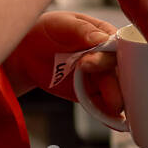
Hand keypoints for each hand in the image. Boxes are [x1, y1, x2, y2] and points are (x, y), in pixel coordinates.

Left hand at [3, 11, 122, 114]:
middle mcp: (107, 57)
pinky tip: (115, 123)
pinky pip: (102, 106)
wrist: (28, 52)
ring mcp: (100, 78)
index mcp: (105, 35)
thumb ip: (82, 30)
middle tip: (110, 98)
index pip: (117, 47)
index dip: (108, 57)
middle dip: (115, 85)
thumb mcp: (62, 24)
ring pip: (115, 91)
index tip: (88, 63)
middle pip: (119, 73)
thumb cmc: (47, 31)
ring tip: (113, 111)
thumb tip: (102, 38)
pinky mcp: (91, 94)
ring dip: (116, 102)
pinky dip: (108, 115)